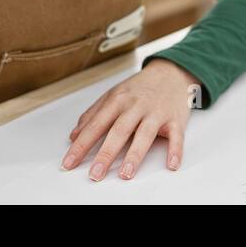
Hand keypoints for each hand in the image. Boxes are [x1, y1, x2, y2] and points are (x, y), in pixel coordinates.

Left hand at [61, 59, 199, 180]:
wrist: (171, 72)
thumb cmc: (139, 88)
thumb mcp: (113, 95)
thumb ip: (92, 115)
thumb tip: (74, 135)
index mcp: (117, 100)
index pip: (95, 125)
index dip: (81, 145)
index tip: (69, 163)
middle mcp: (136, 106)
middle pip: (119, 131)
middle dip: (106, 154)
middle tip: (95, 174)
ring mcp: (156, 112)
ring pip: (145, 134)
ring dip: (135, 155)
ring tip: (125, 174)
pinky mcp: (175, 119)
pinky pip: (176, 136)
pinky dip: (175, 150)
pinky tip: (171, 165)